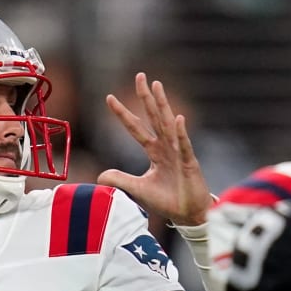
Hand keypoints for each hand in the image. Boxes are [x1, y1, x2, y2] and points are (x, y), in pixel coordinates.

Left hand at [98, 73, 211, 225]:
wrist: (188, 215)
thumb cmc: (167, 201)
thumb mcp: (138, 189)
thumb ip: (120, 180)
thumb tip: (100, 176)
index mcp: (154, 151)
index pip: (135, 128)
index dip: (122, 114)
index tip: (109, 98)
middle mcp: (166, 147)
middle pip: (154, 117)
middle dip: (146, 97)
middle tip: (140, 75)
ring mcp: (179, 152)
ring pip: (169, 124)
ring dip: (163, 105)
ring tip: (157, 86)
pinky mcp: (190, 163)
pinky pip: (185, 146)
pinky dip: (182, 133)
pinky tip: (178, 119)